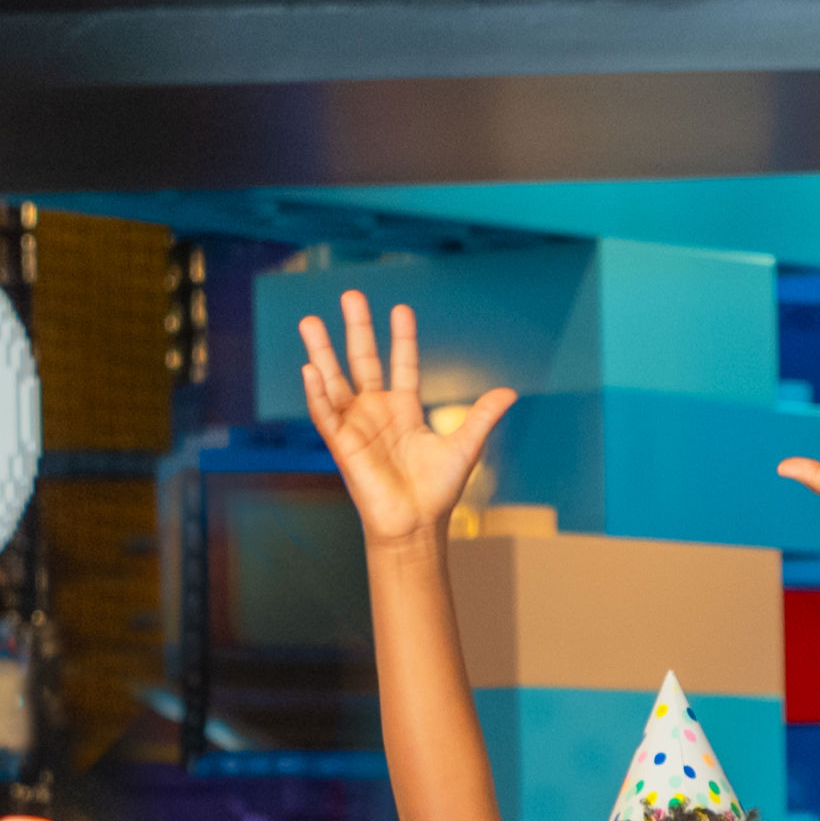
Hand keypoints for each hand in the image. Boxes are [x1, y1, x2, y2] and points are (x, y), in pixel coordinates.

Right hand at [302, 292, 515, 549]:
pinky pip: (325, 413)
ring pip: (335, 380)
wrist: (417, 525)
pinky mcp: (342, 444)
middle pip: (363, 361)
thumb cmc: (438, 491)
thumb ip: (482, 417)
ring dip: (322, 352)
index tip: (401, 308)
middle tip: (351, 294)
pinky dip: (317, 393)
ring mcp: (357, 425)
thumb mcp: (465, 448)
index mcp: (405, 410)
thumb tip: (510, 392)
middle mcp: (377, 412)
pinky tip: (311, 369)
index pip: (402, 365)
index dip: (402, 338)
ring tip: (309, 321)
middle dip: (357, 329)